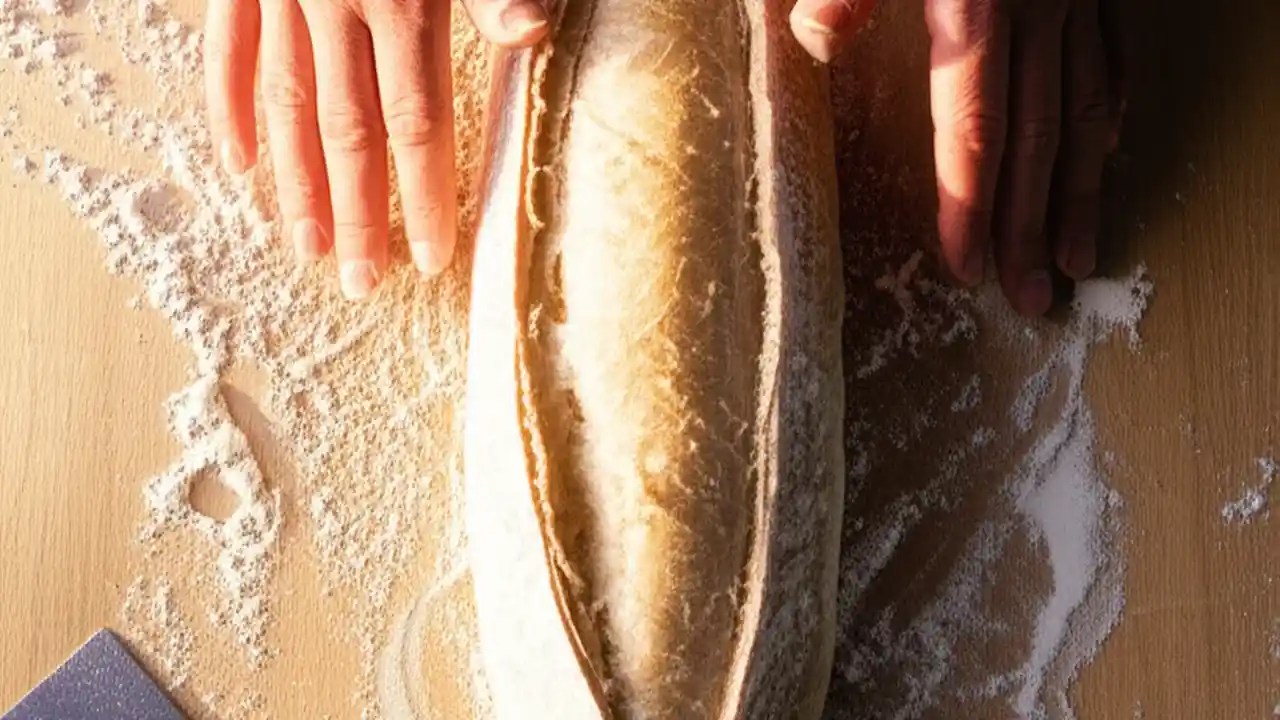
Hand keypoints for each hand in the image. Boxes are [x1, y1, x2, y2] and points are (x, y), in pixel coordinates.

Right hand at [204, 0, 550, 298]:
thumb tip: (532, 36)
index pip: (418, 118)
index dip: (427, 192)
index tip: (434, 258)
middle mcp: (337, 5)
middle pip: (351, 132)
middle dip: (360, 215)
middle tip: (364, 283)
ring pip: (287, 104)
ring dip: (297, 182)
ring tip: (304, 249)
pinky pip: (226, 47)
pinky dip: (228, 106)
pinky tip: (241, 164)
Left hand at [790, 0, 1126, 315]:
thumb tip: (812, 37)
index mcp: (978, 5)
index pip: (973, 128)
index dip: (970, 204)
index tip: (968, 266)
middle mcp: (1039, 9)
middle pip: (1035, 141)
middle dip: (1031, 229)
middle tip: (1031, 296)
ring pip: (1086, 108)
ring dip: (1081, 191)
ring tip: (1078, 257)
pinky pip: (1113, 53)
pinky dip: (1108, 109)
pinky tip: (1102, 152)